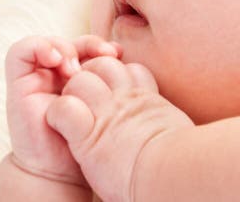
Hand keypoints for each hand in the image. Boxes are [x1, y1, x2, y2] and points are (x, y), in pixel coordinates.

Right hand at [4, 34, 122, 185]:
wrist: (56, 172)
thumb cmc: (82, 142)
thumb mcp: (101, 107)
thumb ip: (108, 83)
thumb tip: (122, 55)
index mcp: (76, 79)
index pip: (88, 48)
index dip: (101, 45)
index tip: (118, 54)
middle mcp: (54, 75)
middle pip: (69, 42)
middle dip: (88, 44)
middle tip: (103, 55)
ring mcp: (35, 77)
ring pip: (47, 42)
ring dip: (64, 48)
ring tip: (75, 68)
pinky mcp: (17, 82)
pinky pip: (20, 52)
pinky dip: (39, 48)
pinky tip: (55, 60)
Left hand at [45, 56, 194, 201]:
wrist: (174, 175)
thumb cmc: (182, 164)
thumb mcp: (179, 132)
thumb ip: (168, 123)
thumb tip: (178, 130)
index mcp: (148, 101)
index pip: (131, 70)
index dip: (120, 77)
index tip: (117, 94)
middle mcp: (127, 100)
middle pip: (103, 65)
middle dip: (91, 75)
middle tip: (88, 98)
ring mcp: (107, 113)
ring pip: (81, 80)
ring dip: (73, 91)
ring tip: (74, 110)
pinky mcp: (88, 134)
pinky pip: (63, 108)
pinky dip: (58, 115)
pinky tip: (61, 127)